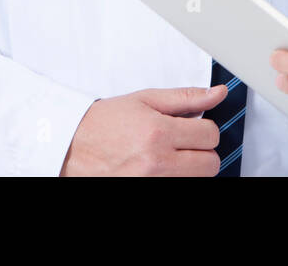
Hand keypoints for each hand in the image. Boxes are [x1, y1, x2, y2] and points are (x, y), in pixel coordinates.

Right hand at [59, 85, 226, 175]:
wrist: (68, 147)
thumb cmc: (103, 123)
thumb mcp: (145, 100)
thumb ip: (187, 98)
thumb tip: (219, 94)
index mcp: (158, 132)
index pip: (210, 135)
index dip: (205, 130)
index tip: (194, 130)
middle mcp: (155, 162)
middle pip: (210, 164)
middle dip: (202, 152)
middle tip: (184, 146)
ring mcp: (149, 183)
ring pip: (197, 180)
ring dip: (190, 169)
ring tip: (170, 157)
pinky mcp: (142, 192)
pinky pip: (177, 188)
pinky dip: (174, 178)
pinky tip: (162, 169)